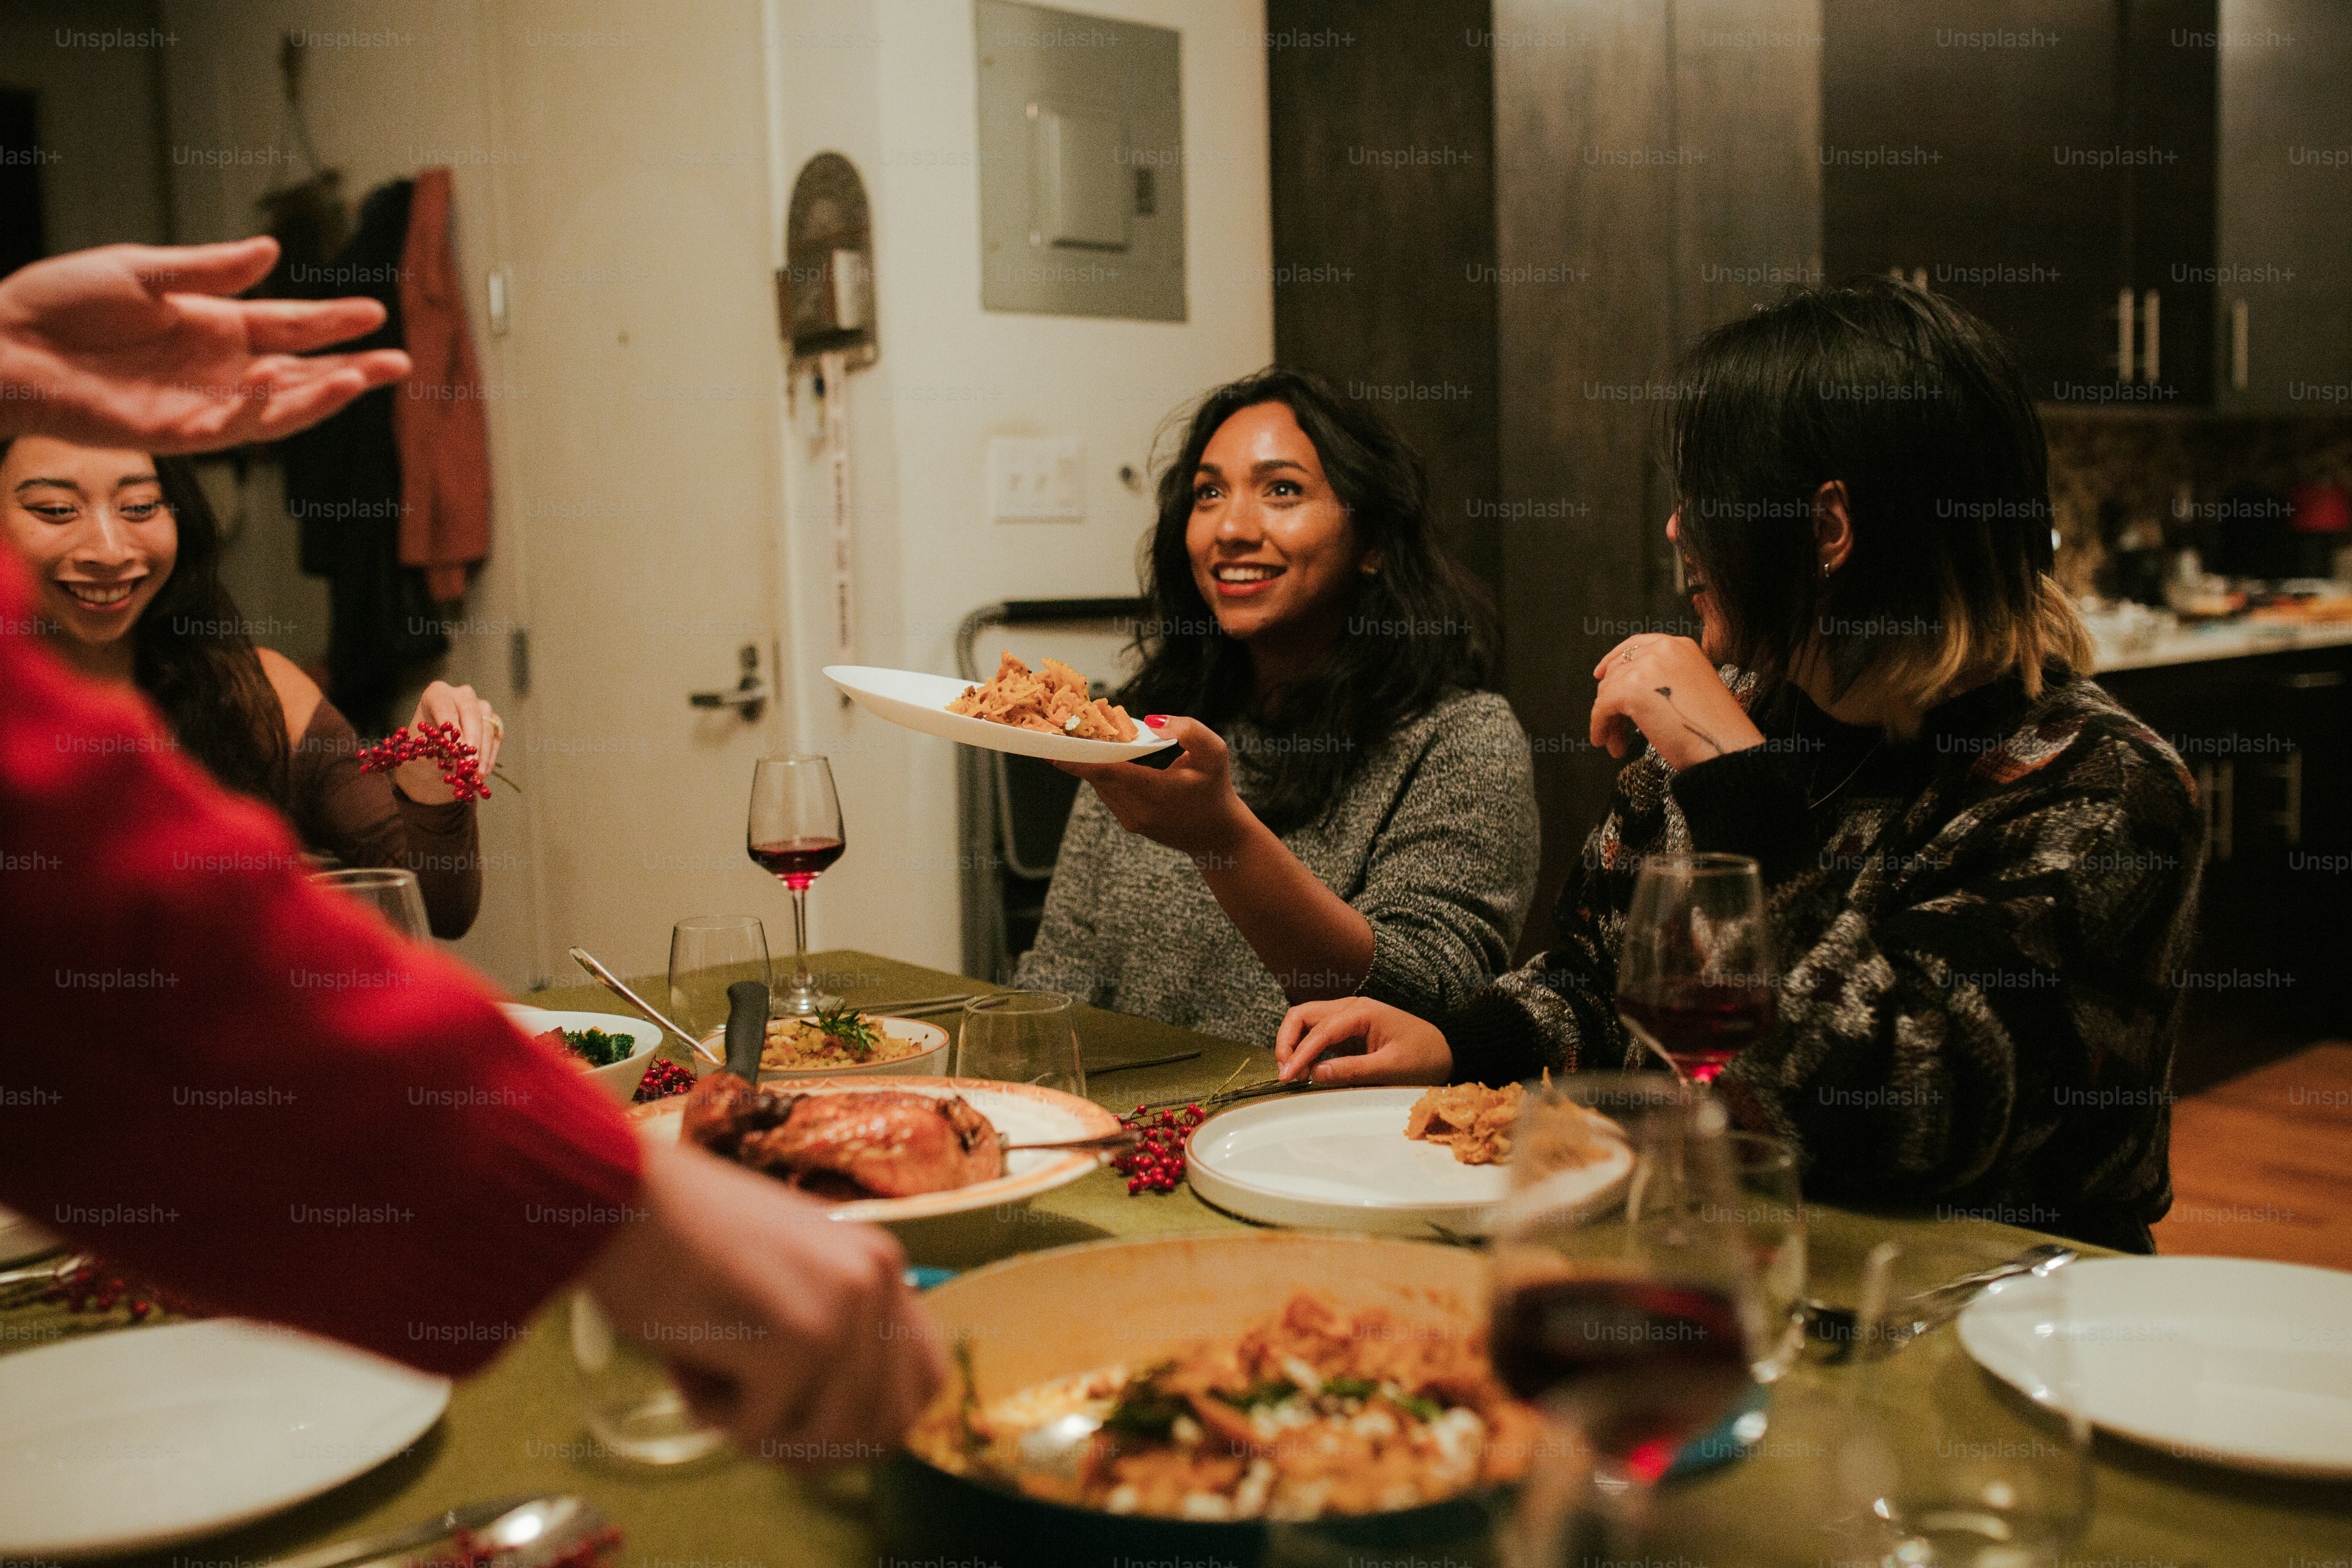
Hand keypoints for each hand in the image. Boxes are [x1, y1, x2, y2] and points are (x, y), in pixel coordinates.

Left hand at [0, 238, 410, 452]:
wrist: (6, 346)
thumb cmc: (61, 303)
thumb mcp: (139, 271)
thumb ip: (208, 269)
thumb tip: (271, 252)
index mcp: (215, 325)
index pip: (291, 325)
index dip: (334, 320)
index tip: (375, 312)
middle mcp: (219, 369)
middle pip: (301, 372)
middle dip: (352, 369)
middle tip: (399, 363)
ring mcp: (202, 404)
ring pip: (280, 408)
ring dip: (320, 396)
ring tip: (358, 379)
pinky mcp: (177, 433)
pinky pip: (230, 429)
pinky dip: (256, 412)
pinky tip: (275, 386)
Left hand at [393, 681, 502, 803]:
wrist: (429, 763)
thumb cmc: (421, 753)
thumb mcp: (421, 750)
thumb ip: (435, 748)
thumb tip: (457, 754)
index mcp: (437, 694)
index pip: (444, 705)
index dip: (450, 725)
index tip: (454, 747)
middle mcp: (461, 695)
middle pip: (470, 712)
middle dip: (472, 739)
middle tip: (471, 762)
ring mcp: (481, 707)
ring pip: (487, 725)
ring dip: (483, 752)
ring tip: (477, 773)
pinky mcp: (494, 721)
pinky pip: (496, 737)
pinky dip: (490, 756)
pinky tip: (483, 772)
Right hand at [580, 1138, 946, 1467]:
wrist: (618, 1196)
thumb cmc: (681, 1240)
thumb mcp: (785, 1275)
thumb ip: (829, 1326)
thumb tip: (851, 1428)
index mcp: (880, 1264)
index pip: (927, 1381)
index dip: (874, 1427)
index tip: (811, 1430)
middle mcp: (876, 1280)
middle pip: (883, 1429)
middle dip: (813, 1447)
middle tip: (748, 1416)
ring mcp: (842, 1308)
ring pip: (824, 1439)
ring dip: (758, 1429)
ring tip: (712, 1365)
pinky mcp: (796, 1339)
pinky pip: (759, 1431)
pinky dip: (711, 1412)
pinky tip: (685, 1353)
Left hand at [1054, 715, 1250, 862]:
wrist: (1217, 837)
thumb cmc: (1216, 790)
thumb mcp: (1215, 753)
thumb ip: (1188, 730)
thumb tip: (1152, 721)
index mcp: (1157, 791)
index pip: (1107, 772)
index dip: (1078, 759)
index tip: (1051, 748)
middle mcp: (1138, 810)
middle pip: (1098, 776)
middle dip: (1080, 752)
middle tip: (1063, 727)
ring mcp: (1131, 820)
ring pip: (1100, 785)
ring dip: (1091, 762)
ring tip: (1083, 736)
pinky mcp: (1129, 823)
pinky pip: (1107, 793)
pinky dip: (1102, 774)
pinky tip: (1104, 756)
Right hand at [1276, 997, 1452, 1085]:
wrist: (1445, 1052)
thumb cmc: (1424, 1057)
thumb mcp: (1391, 1068)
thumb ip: (1353, 1070)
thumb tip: (1315, 1073)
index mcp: (1362, 1011)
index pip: (1319, 1030)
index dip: (1299, 1053)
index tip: (1287, 1076)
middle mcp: (1351, 1008)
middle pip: (1303, 1015)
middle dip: (1288, 1041)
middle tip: (1286, 1072)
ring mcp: (1348, 1017)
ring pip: (1306, 1021)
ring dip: (1293, 1043)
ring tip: (1293, 1072)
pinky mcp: (1348, 1030)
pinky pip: (1317, 1033)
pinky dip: (1306, 1048)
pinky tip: (1306, 1068)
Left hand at [1589, 634, 1764, 770]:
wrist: (1725, 747)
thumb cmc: (1713, 727)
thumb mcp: (1690, 688)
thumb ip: (1663, 678)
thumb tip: (1627, 687)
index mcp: (1680, 646)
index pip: (1636, 645)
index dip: (1613, 660)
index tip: (1600, 675)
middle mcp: (1663, 649)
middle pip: (1618, 671)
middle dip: (1612, 701)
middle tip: (1615, 729)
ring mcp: (1646, 666)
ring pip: (1608, 691)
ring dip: (1608, 720)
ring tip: (1617, 744)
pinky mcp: (1630, 689)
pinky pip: (1601, 708)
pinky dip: (1599, 726)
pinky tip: (1607, 743)